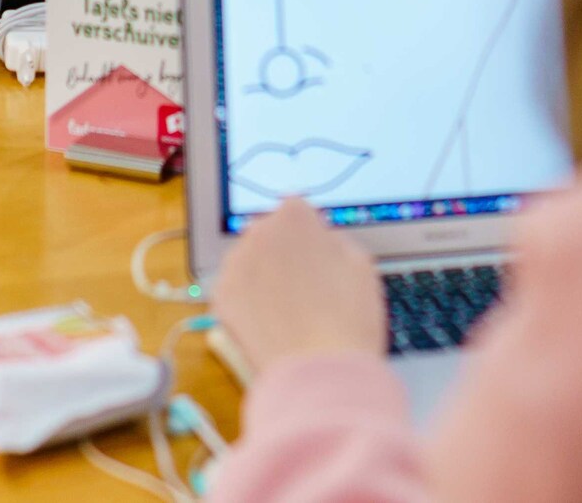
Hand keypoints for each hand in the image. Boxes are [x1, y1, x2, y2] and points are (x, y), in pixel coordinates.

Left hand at [212, 200, 384, 375]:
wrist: (319, 372)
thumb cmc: (347, 320)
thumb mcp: (361, 265)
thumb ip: (334, 241)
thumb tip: (320, 241)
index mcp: (295, 217)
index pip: (295, 209)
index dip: (308, 233)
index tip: (314, 253)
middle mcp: (259, 232)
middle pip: (268, 234)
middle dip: (281, 253)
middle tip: (303, 286)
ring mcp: (236, 265)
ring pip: (248, 261)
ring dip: (262, 276)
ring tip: (287, 309)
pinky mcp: (221, 297)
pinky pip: (235, 290)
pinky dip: (247, 302)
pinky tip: (269, 321)